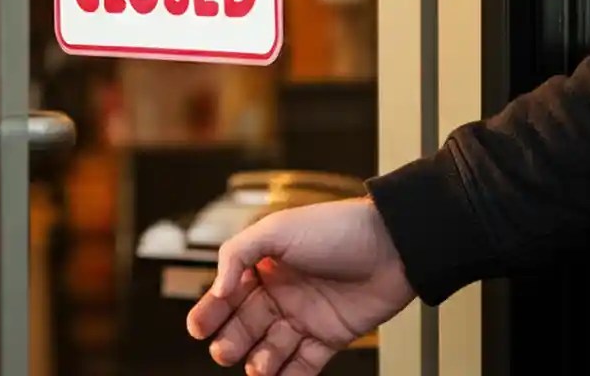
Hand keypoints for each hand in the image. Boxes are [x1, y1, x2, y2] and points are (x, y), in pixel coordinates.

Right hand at [186, 197, 414, 374]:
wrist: (393, 244)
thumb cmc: (336, 228)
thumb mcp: (276, 230)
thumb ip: (237, 255)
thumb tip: (218, 288)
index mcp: (264, 266)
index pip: (228, 294)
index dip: (210, 311)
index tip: (196, 328)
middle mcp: (281, 292)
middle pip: (246, 325)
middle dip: (232, 340)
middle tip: (223, 351)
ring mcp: (305, 316)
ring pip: (271, 348)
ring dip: (259, 361)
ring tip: (256, 366)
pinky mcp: (330, 336)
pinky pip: (304, 363)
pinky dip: (289, 375)